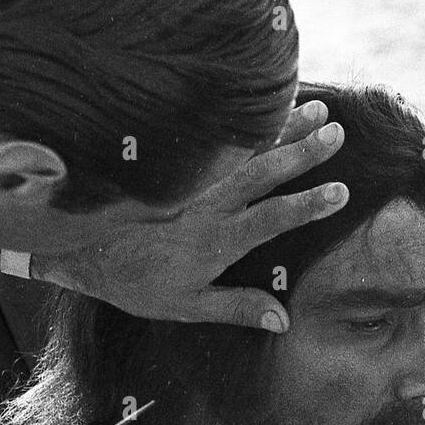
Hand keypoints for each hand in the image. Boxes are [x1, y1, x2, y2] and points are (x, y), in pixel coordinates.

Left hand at [30, 101, 348, 329]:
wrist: (84, 249)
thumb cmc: (138, 284)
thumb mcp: (187, 307)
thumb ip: (237, 308)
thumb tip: (284, 318)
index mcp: (215, 240)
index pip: (270, 218)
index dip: (306, 206)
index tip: (341, 192)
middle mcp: (207, 204)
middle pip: (262, 172)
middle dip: (302, 152)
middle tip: (338, 133)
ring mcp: (194, 180)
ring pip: (243, 149)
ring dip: (282, 127)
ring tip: (319, 108)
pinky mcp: (180, 166)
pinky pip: (218, 139)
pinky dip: (247, 123)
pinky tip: (272, 106)